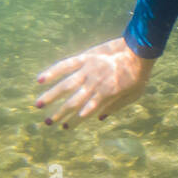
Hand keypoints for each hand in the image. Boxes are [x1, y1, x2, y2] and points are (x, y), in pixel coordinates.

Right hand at [35, 37, 153, 128]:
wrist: (140, 50)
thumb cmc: (139, 74)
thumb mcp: (133, 95)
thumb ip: (116, 106)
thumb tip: (99, 118)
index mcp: (105, 95)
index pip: (86, 112)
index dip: (75, 121)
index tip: (65, 128)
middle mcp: (93, 85)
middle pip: (73, 102)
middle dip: (59, 113)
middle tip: (47, 122)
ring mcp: (88, 70)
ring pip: (65, 85)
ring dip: (50, 96)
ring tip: (38, 105)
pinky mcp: (85, 57)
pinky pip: (66, 65)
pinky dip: (53, 72)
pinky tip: (40, 80)